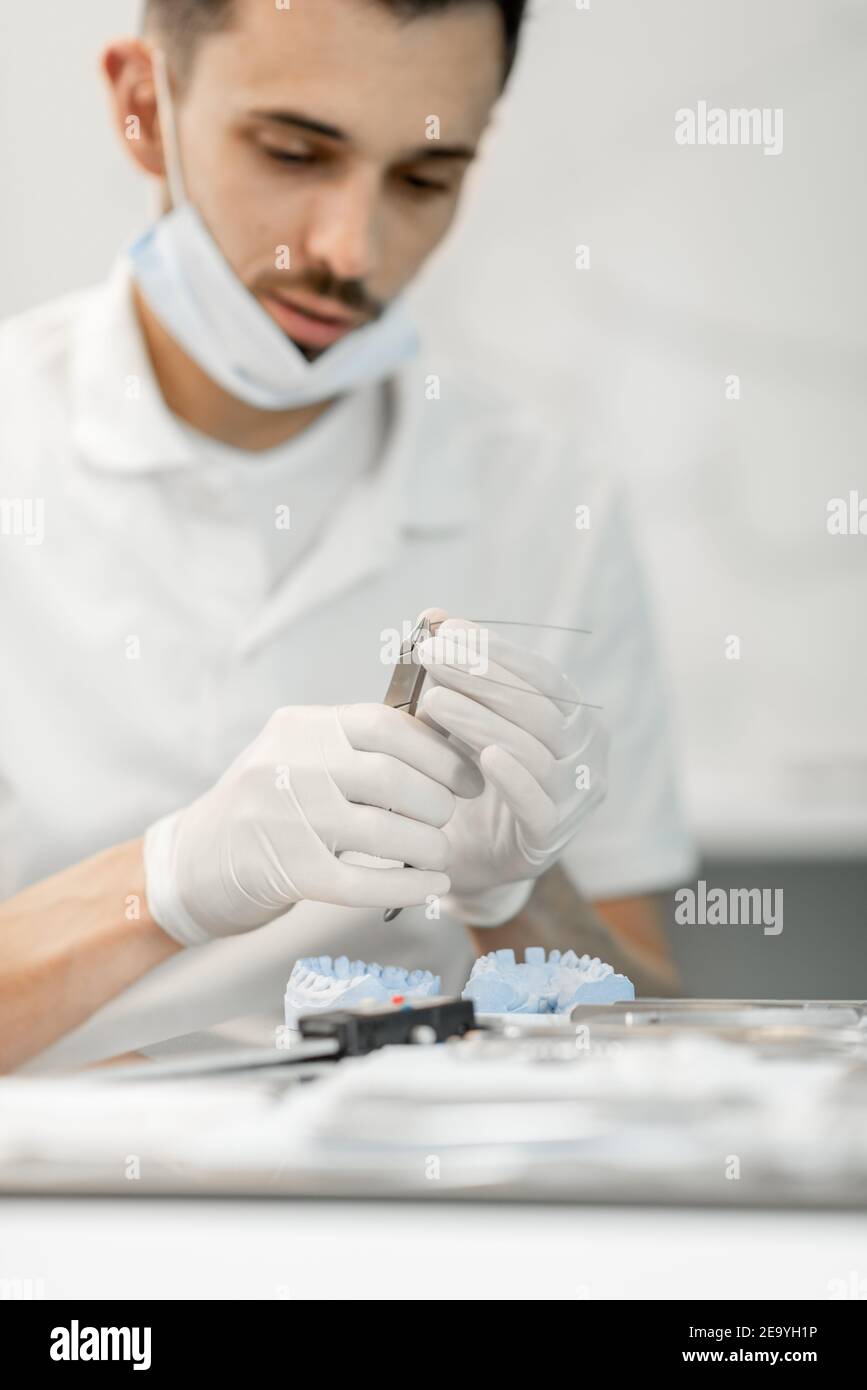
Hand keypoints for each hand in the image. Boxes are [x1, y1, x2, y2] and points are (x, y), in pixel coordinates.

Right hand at [144, 703, 477, 945]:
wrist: (191, 862)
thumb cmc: (263, 808)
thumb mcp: (298, 756)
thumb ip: (354, 747)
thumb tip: (443, 749)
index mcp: (300, 727)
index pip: (387, 725)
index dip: (439, 753)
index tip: (467, 777)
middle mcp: (289, 765)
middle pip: (392, 778)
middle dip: (436, 802)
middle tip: (448, 818)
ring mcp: (284, 819)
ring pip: (383, 829)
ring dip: (428, 845)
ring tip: (441, 853)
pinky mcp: (286, 871)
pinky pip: (362, 880)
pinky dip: (407, 885)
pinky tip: (431, 886)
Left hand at [416, 618, 608, 924]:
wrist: (465, 856)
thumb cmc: (468, 778)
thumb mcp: (459, 720)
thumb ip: (453, 672)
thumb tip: (431, 613)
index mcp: (573, 718)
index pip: (542, 675)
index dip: (496, 650)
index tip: (446, 629)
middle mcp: (585, 753)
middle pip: (538, 708)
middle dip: (481, 678)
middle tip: (431, 658)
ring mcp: (575, 798)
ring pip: (535, 750)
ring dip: (482, 721)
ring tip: (433, 701)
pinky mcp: (552, 838)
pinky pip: (538, 805)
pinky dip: (515, 779)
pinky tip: (486, 758)